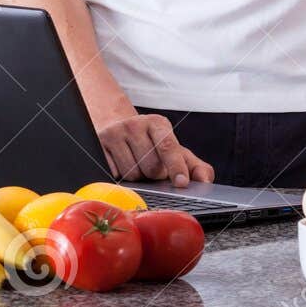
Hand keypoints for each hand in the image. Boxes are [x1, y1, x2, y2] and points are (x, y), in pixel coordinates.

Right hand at [95, 112, 214, 186]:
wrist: (118, 129)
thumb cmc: (151, 144)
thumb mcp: (175, 150)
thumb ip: (195, 166)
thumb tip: (206, 181)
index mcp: (158, 123)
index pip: (169, 146)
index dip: (176, 167)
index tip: (182, 183)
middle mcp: (135, 124)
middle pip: (150, 166)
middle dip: (154, 175)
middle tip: (152, 168)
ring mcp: (114, 134)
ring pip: (131, 174)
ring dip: (137, 177)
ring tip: (137, 165)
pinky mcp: (98, 145)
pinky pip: (113, 174)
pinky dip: (120, 177)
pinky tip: (122, 165)